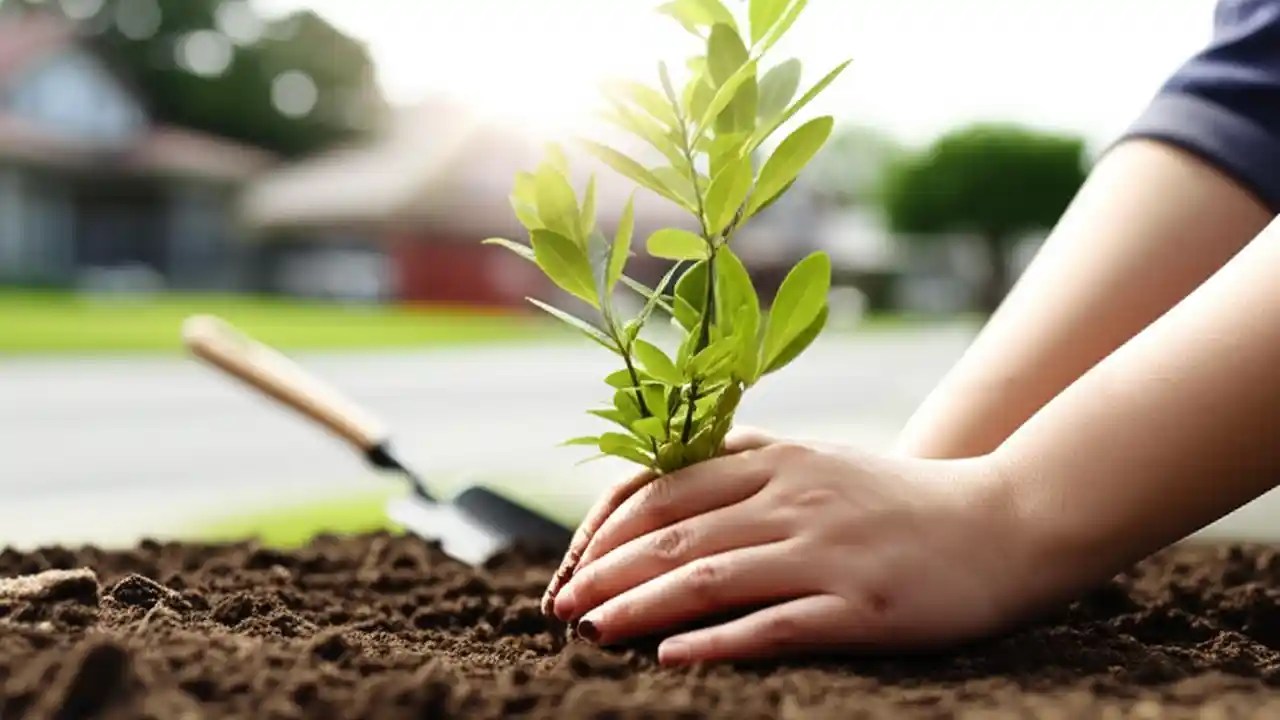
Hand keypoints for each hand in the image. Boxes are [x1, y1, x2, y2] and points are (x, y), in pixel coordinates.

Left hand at [546, 433, 1059, 665]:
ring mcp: (826, 550)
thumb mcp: (818, 464)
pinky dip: (718, 641)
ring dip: (640, 607)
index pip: (663, 487)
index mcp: (775, 459)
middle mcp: (792, 497)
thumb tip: (663, 496)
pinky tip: (673, 658)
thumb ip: (747, 469)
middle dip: (605, 573)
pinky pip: (775, 624)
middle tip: (558, 609)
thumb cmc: (898, 501)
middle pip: (674, 535)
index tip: (570, 564)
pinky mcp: (860, 604)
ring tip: (592, 633)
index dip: (605, 528)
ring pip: (710, 577)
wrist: (1005, 522)